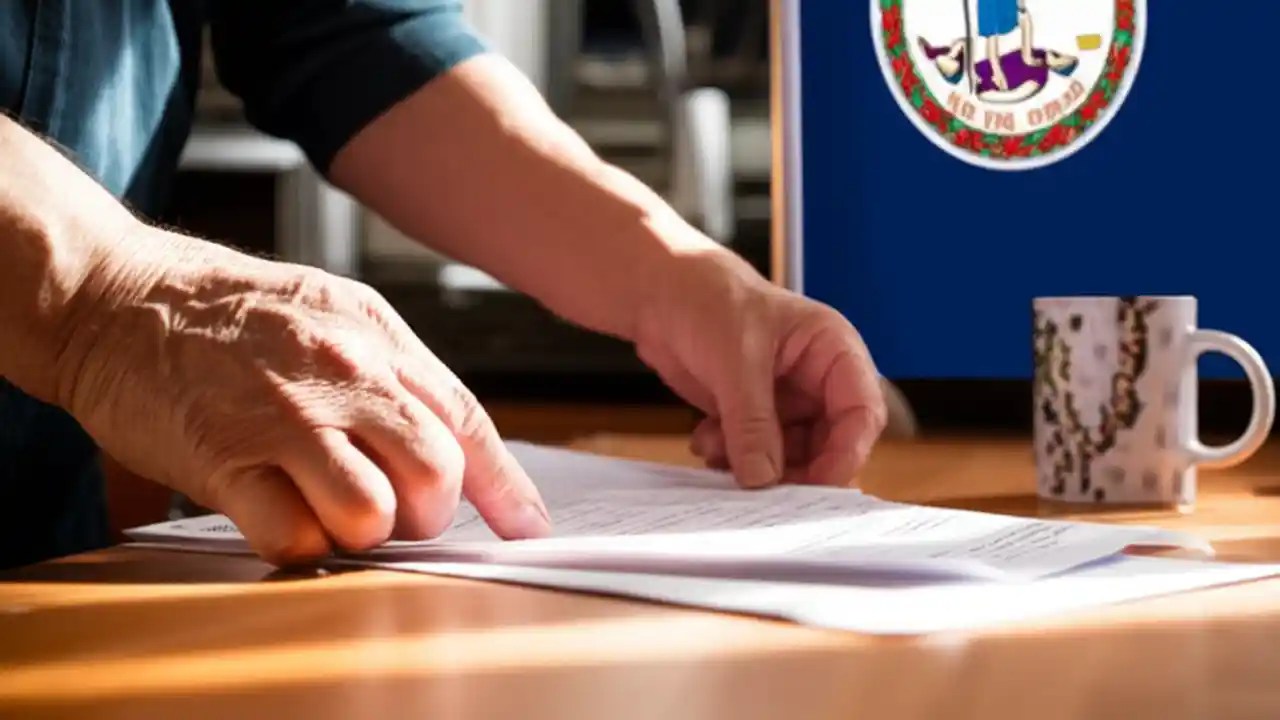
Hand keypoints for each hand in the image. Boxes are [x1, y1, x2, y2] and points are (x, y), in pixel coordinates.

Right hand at [56, 226, 550, 564]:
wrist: (115, 297)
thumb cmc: (227, 312)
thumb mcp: (331, 310)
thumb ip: (391, 371)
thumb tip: (447, 441)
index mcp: (376, 336)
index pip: (466, 418)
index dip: (504, 485)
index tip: (528, 527)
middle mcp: (342, 372)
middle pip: (435, 474)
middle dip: (425, 512)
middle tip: (391, 508)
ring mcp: (284, 415)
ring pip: (374, 514)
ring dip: (361, 531)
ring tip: (328, 507)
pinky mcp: (225, 459)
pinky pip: (295, 537)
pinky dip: (298, 543)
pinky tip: (278, 512)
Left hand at [634, 253, 886, 487]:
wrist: (661, 293)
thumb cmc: (709, 300)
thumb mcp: (736, 362)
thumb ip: (753, 423)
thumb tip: (763, 479)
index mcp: (832, 350)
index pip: (861, 412)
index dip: (846, 453)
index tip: (817, 486)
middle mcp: (815, 379)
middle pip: (828, 444)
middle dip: (794, 468)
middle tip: (760, 487)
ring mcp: (785, 398)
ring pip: (788, 456)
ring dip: (754, 464)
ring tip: (717, 449)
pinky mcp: (753, 413)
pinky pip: (755, 452)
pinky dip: (731, 457)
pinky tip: (706, 441)